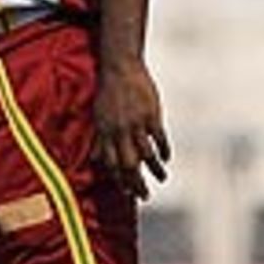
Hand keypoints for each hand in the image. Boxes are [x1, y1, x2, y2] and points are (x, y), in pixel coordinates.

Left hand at [92, 56, 169, 200]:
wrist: (119, 67)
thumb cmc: (107, 92)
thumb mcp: (99, 117)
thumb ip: (100, 140)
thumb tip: (96, 160)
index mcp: (105, 132)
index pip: (111, 164)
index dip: (119, 180)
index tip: (127, 192)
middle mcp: (119, 131)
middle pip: (128, 164)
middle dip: (136, 183)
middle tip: (144, 196)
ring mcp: (135, 124)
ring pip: (146, 155)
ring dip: (154, 170)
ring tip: (162, 179)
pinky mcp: (150, 115)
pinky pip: (159, 138)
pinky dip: (164, 150)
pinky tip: (167, 158)